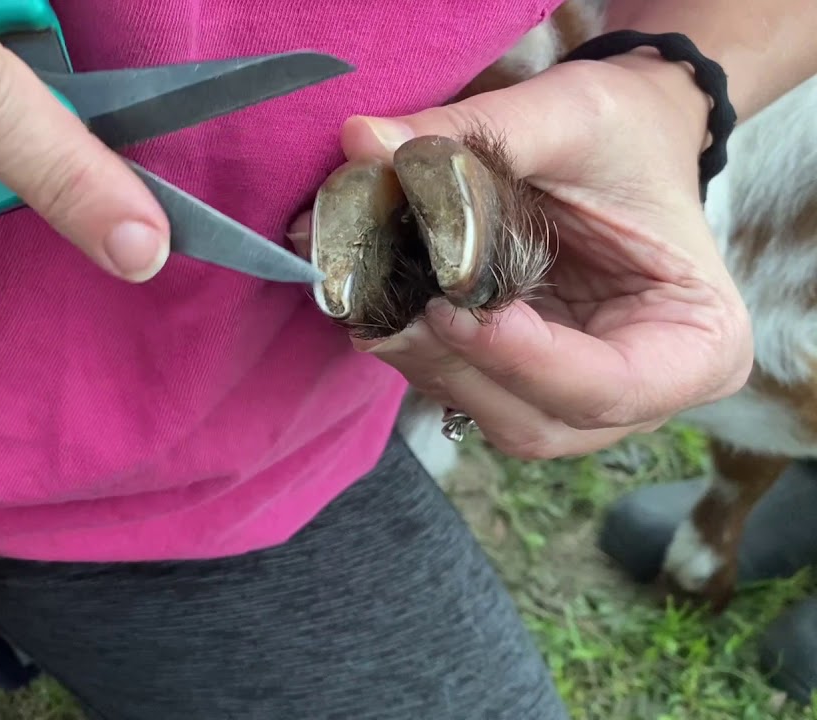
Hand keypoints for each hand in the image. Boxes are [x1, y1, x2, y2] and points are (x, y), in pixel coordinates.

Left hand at [307, 57, 751, 458]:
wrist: (626, 133)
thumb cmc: (625, 130)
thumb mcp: (570, 117)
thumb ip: (475, 134)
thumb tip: (363, 139)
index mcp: (698, 346)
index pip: (608, 389)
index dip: (519, 361)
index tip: (448, 309)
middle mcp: (642, 394)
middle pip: (534, 421)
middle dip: (454, 366)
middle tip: (391, 305)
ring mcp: (576, 398)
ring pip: (488, 414)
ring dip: (425, 363)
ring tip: (378, 297)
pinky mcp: (521, 382)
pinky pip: (464, 390)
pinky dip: (420, 354)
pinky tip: (386, 305)